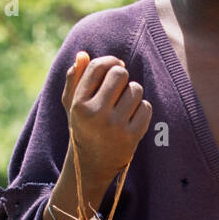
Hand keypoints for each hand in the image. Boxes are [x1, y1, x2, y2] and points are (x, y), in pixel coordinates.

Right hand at [63, 51, 151, 183]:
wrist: (91, 165)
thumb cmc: (83, 127)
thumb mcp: (72, 105)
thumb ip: (74, 79)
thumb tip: (83, 54)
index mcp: (78, 103)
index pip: (98, 67)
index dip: (110, 62)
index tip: (116, 66)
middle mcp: (96, 114)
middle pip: (120, 74)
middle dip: (122, 77)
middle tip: (119, 88)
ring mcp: (115, 126)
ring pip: (136, 89)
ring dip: (133, 94)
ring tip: (125, 105)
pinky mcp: (131, 137)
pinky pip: (146, 108)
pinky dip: (142, 110)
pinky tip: (132, 118)